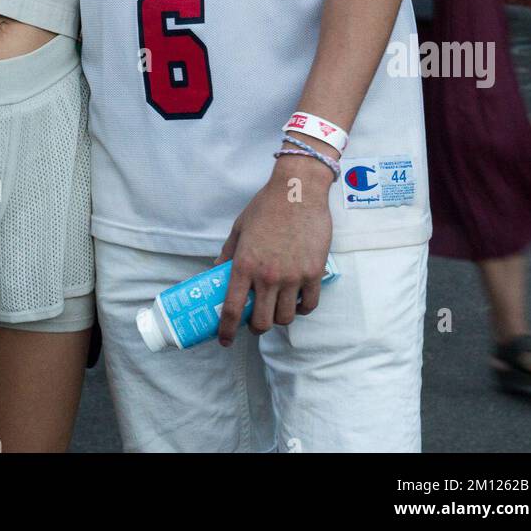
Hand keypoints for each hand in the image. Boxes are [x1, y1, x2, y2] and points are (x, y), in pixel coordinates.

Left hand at [215, 154, 332, 345]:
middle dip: (256, 328)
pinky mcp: (314, 272)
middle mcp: (268, 276)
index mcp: (244, 265)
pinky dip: (301, 309)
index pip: (233, 309)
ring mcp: (292, 276)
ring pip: (286, 318)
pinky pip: (309, 304)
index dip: (227, 330)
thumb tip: (217, 271)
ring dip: (279, 319)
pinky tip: (296, 302)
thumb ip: (228, 253)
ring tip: (277, 309)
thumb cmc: (266, 206)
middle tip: (255, 322)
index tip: (225, 340)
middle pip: (262, 322)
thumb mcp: (239, 228)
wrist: (298, 190)